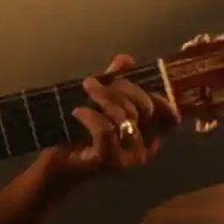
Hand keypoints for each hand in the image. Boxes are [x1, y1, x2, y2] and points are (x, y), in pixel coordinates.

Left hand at [38, 54, 180, 190]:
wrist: (58, 164)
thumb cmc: (81, 133)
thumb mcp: (99, 103)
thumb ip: (114, 82)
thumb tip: (126, 59)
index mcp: (148, 135)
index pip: (165, 112)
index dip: (151, 92)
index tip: (124, 79)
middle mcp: (144, 148)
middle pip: (142, 108)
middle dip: (119, 89)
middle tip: (92, 83)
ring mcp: (128, 157)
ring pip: (125, 117)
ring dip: (103, 98)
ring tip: (84, 90)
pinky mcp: (109, 161)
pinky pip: (106, 131)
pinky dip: (92, 116)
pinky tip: (78, 112)